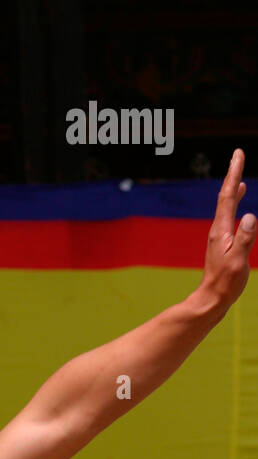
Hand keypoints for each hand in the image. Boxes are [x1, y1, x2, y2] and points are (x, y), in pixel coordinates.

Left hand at [200, 149, 256, 311]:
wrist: (212, 299)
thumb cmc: (226, 282)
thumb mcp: (238, 260)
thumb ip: (245, 238)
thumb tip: (251, 216)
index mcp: (221, 230)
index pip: (227, 196)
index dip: (233, 174)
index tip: (237, 155)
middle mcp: (217, 229)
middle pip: (225, 196)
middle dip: (232, 175)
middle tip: (237, 156)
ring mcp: (219, 236)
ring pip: (226, 206)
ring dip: (233, 189)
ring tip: (238, 176)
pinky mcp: (222, 243)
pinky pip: (228, 216)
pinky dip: (234, 204)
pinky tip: (239, 203)